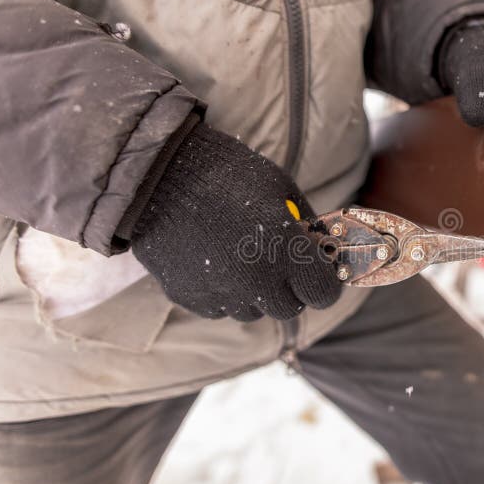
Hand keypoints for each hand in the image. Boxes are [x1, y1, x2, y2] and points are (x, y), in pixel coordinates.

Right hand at [131, 123, 340, 320]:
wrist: (159, 172)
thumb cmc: (228, 172)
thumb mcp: (281, 188)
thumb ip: (305, 225)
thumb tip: (322, 247)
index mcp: (286, 249)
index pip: (323, 294)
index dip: (324, 283)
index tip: (318, 273)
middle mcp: (256, 279)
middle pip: (289, 309)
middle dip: (290, 289)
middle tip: (278, 264)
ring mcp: (221, 292)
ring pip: (253, 311)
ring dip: (254, 293)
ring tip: (239, 257)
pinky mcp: (189, 298)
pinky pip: (219, 308)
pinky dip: (222, 293)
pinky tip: (212, 261)